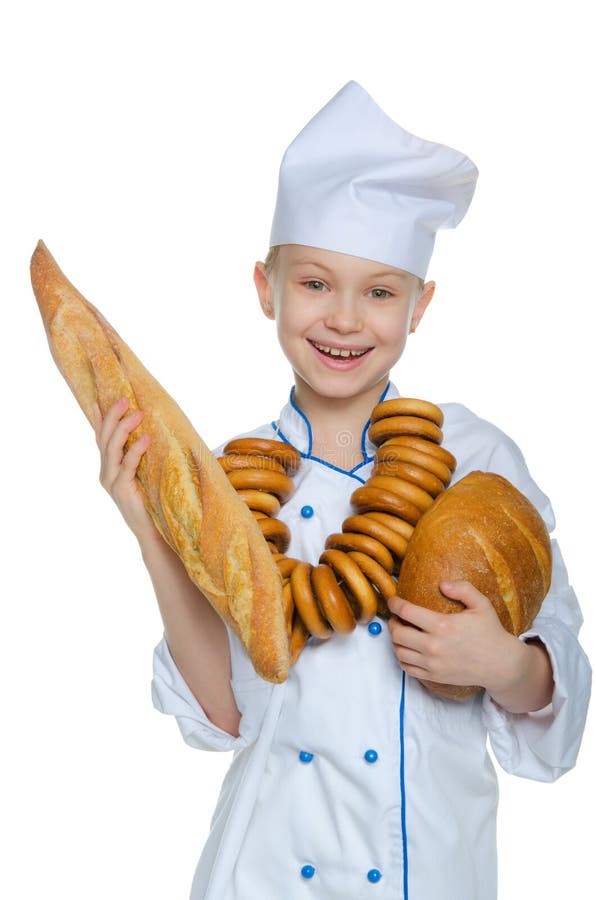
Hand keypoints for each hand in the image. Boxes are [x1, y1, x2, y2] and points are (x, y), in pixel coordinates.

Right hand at [92, 396, 158, 543]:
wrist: (154, 532)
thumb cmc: (153, 502)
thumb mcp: (145, 474)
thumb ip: (141, 457)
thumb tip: (152, 432)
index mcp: (109, 468)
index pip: (102, 439)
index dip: (99, 420)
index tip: (99, 400)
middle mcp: (106, 473)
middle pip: (105, 438)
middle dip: (113, 416)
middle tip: (125, 399)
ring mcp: (111, 481)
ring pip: (112, 448)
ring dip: (124, 428)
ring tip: (137, 413)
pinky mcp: (121, 490)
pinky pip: (127, 465)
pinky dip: (136, 450)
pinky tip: (146, 438)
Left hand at [388, 581, 523, 693]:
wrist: (500, 664)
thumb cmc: (491, 632)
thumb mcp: (481, 604)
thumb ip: (462, 589)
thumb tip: (441, 584)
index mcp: (442, 625)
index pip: (406, 611)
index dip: (394, 603)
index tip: (393, 600)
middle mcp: (433, 646)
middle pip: (397, 633)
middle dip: (392, 622)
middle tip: (396, 617)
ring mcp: (433, 663)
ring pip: (399, 651)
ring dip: (395, 640)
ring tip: (401, 632)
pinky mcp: (434, 676)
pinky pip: (407, 668)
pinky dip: (402, 658)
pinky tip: (408, 650)